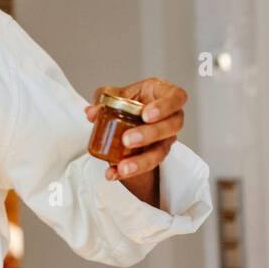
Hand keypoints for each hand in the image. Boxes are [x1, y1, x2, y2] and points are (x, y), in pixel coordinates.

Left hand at [84, 77, 188, 197]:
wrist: (129, 117)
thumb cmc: (130, 99)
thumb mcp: (116, 94)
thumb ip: (103, 99)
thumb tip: (91, 112)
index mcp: (164, 94)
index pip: (177, 97)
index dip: (165, 106)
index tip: (146, 115)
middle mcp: (171, 117)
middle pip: (172, 126)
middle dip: (150, 134)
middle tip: (127, 140)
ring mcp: (166, 138)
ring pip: (161, 152)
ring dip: (142, 161)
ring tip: (123, 167)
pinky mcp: (156, 155)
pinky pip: (147, 166)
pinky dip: (129, 171)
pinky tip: (113, 173)